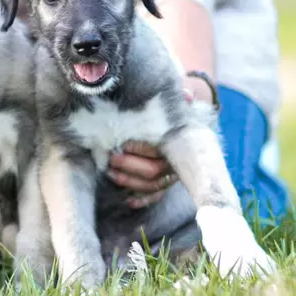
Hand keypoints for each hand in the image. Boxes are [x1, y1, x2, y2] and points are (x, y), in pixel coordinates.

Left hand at [107, 74, 213, 209]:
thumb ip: (175, 99)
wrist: (177, 121)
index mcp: (178, 142)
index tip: (122, 143)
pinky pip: (155, 197)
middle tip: (111, 158)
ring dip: (129, 181)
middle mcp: (176, 161)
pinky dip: (142, 200)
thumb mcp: (168, 103)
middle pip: (154, 171)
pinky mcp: (165, 184)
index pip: (158, 151)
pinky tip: (129, 200)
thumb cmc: (167, 111)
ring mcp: (171, 175)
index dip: (139, 148)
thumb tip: (185, 95)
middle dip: (129, 166)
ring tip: (109, 172)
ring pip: (152, 185)